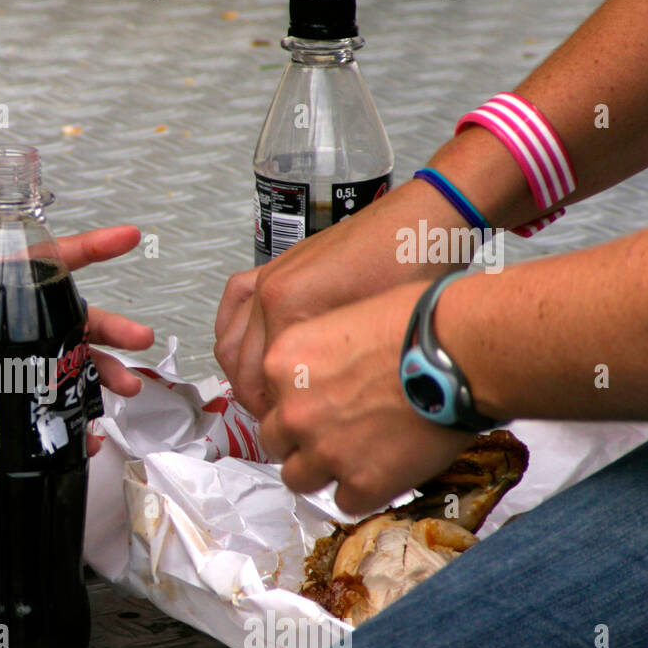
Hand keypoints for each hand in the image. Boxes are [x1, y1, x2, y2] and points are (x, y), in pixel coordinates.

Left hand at [0, 225, 154, 467]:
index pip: (32, 267)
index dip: (81, 251)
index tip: (124, 239)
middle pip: (56, 324)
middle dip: (102, 330)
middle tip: (138, 344)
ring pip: (50, 369)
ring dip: (88, 378)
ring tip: (120, 392)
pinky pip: (29, 415)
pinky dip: (59, 422)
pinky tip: (79, 435)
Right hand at [215, 181, 461, 416]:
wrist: (419, 221)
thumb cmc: (411, 267)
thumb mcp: (375, 333)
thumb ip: (332, 369)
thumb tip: (316, 403)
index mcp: (291, 307)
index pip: (265, 378)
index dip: (277, 411)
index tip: (292, 426)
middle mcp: (271, 291)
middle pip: (242, 366)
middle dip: (255, 400)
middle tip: (278, 421)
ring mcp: (269, 277)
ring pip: (230, 341)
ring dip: (239, 373)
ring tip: (262, 394)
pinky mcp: (275, 266)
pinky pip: (232, 301)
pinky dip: (228, 329)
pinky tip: (238, 348)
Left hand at [257, 281, 473, 514]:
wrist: (463, 351)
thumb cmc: (419, 324)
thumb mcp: (346, 321)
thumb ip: (321, 359)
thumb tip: (327, 379)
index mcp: (283, 364)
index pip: (270, 400)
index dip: (296, 406)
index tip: (318, 406)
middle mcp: (294, 411)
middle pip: (275, 442)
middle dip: (300, 441)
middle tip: (333, 434)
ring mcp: (325, 451)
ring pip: (297, 479)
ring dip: (321, 472)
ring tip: (353, 458)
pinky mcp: (362, 482)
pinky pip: (346, 502)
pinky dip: (363, 491)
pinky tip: (385, 471)